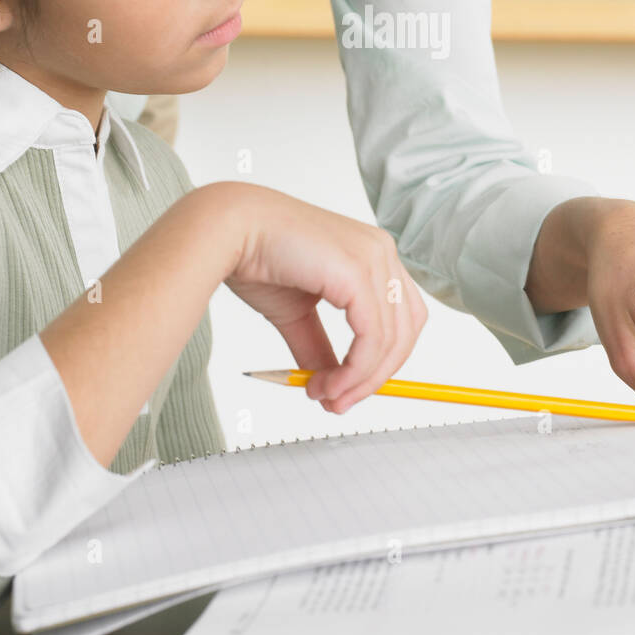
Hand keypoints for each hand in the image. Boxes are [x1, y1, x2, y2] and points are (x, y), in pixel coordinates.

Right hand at [216, 184, 428, 413]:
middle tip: (338, 403)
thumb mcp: (298, 314)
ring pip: (391, 339)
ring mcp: (374, 258)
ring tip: (326, 396)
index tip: (346, 391)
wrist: (228, 231)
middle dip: (375, 377)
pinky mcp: (358, 271)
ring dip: (361, 380)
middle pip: (406, 331)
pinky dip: (355, 370)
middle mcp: (382, 251)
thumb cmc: (258, 258)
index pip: (401, 318)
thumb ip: (320, 347)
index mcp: (374, 254)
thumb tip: (333, 386)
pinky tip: (328, 383)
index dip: (381, 361)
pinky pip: (372, 337)